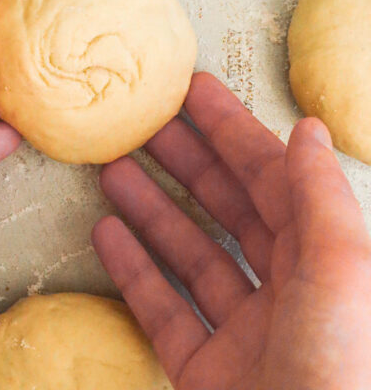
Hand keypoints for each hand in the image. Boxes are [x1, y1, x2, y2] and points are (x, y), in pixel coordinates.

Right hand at [92, 72, 370, 389]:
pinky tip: (107, 233)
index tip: (192, 90)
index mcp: (327, 262)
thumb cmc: (340, 376)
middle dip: (188, 161)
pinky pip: (167, 312)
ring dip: (154, 208)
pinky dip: (136, 271)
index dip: (233, 130)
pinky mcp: (210, 376)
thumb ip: (320, 198)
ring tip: (113, 167)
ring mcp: (249, 337)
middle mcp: (291, 294)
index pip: (273, 178)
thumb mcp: (342, 274)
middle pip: (230, 209)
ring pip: (194, 255)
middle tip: (144, 123)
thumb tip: (307, 128)